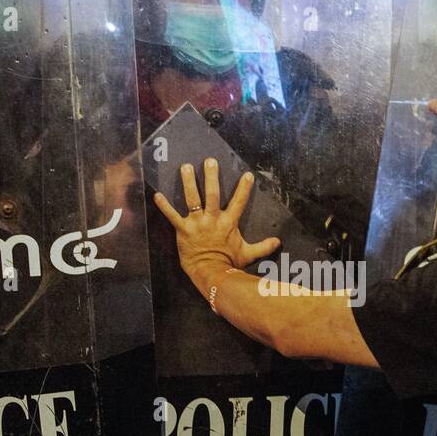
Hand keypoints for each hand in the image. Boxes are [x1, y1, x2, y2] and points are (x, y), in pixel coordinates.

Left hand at [153, 158, 280, 296]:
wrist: (211, 274)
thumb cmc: (229, 263)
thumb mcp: (248, 254)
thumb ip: (263, 246)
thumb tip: (279, 242)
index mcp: (228, 222)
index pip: (238, 202)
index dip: (243, 188)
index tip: (247, 174)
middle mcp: (212, 219)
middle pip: (212, 194)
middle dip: (211, 176)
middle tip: (210, 161)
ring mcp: (197, 223)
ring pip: (192, 199)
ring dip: (188, 182)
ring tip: (186, 167)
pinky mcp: (183, 230)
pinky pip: (172, 216)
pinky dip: (164, 206)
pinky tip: (157, 194)